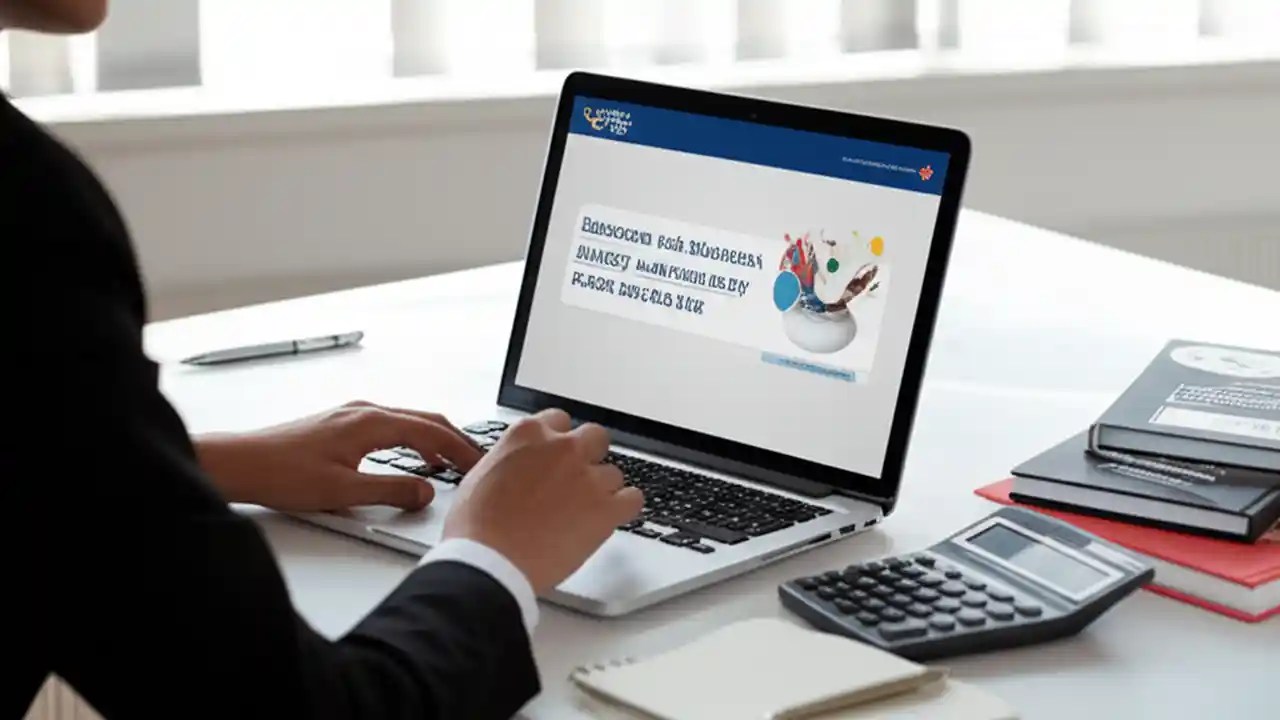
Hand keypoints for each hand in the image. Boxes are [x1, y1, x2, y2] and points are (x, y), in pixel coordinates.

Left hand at [195, 401, 481, 511]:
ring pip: (408, 421)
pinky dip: (412, 439)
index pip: (431, 432)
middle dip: (454, 441)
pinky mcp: (342, 424)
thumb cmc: (282, 473)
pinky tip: (412, 456)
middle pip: (425, 420)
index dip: (461, 450)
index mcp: (371, 422)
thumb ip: (390, 491)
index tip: (480, 464)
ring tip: (451, 462)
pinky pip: (391, 426)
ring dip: (434, 440)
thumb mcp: (344, 491)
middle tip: (476, 462)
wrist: (241, 463)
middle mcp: (365, 411)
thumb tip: (425, 491)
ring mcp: (353, 415)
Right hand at [443, 409, 643, 593]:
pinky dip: (624, 507)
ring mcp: (588, 477)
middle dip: (588, 456)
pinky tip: (610, 518)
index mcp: (529, 434)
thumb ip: (510, 459)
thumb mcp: (481, 473)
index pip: (559, 420)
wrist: (489, 561)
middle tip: (576, 480)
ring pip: (613, 473)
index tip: (557, 456)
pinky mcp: (606, 509)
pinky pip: (633, 499)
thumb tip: (517, 466)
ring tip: (584, 512)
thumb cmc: (476, 526)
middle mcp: (562, 449)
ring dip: (602, 489)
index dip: (559, 441)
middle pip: (594, 437)